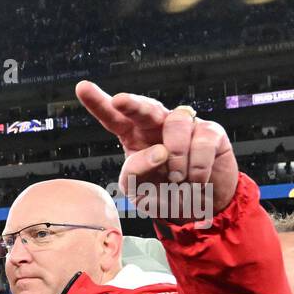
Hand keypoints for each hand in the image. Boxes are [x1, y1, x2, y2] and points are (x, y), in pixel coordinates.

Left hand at [76, 80, 236, 217]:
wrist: (199, 206)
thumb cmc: (162, 194)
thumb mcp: (137, 190)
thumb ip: (136, 173)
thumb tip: (160, 152)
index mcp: (133, 137)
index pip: (113, 118)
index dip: (98, 103)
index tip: (82, 87)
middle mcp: (157, 126)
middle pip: (144, 107)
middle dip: (132, 104)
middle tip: (119, 101)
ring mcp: (185, 125)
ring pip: (176, 123)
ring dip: (176, 155)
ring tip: (177, 179)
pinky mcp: (211, 131)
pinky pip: (202, 139)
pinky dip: (197, 165)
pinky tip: (196, 180)